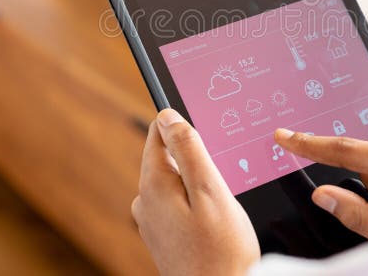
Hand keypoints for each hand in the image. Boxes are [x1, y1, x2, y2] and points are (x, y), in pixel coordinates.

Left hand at [132, 109, 259, 275]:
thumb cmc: (222, 251)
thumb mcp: (211, 190)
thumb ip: (189, 149)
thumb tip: (167, 116)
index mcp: (154, 185)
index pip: (158, 132)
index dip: (186, 129)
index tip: (209, 145)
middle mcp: (145, 201)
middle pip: (167, 156)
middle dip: (195, 160)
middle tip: (221, 184)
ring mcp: (151, 221)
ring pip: (174, 181)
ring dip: (196, 184)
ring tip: (219, 208)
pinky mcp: (162, 236)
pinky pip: (176, 203)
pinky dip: (195, 204)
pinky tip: (212, 223)